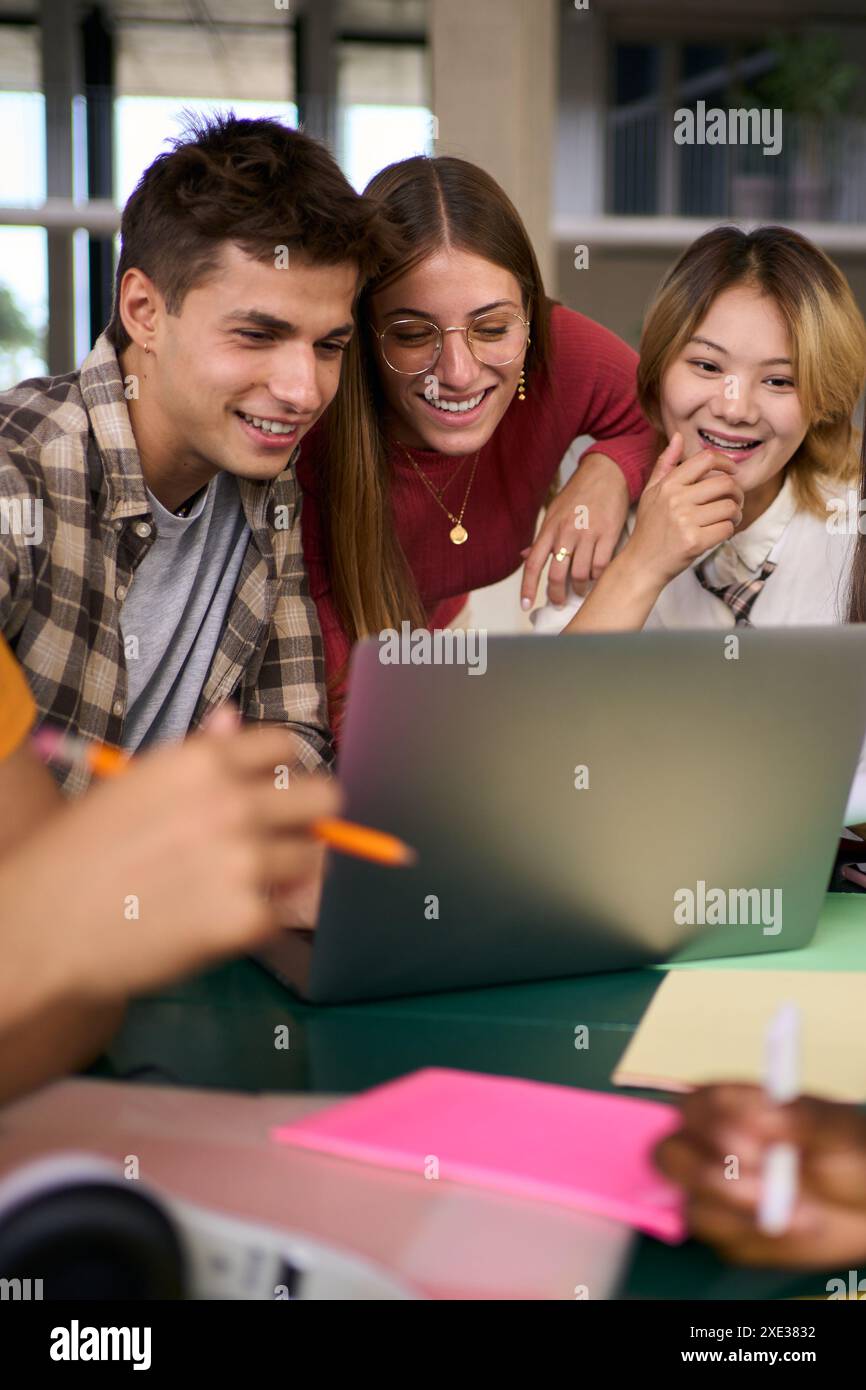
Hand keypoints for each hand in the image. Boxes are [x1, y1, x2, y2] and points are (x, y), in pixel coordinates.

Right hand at [0, 714, 341, 1011]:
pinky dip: (254, 921)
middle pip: (323, 798)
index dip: (280, 773)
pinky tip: (209, 921)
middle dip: (305, 818)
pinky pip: (280, 914)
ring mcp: (246, 861)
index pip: (287, 747)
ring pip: (309, 859)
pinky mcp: (248, 918)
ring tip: (230, 886)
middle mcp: (234, 803)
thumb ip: (197, 753)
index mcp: (205, 761)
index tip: (268, 793)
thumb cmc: (79, 852)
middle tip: (275, 841)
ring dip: (282, 873)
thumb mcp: (135, 782)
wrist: (43, 924)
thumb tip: (232, 717)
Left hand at [521, 453, 629, 609]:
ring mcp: (588, 534)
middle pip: (557, 575)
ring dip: (580, 588)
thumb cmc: (578, 494)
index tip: (526, 605)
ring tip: (580, 589)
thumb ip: (542, 538)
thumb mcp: (554, 512)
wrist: (607, 473)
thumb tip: (524, 556)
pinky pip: (600, 565)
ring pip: (580, 574)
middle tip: (559, 602)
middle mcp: (566, 532)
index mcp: (549, 528)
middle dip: (557, 595)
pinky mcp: (609, 534)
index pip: (533, 564)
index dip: (527, 587)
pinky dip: (598, 576)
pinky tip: (596, 576)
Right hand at [624, 433, 743, 588]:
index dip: (726, 462)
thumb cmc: (650, 528)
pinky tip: (720, 531)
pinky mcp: (695, 541)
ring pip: (730, 506)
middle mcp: (676, 499)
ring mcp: (685, 521)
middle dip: (737, 492)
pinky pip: (727, 528)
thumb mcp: (651, 492)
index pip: (706, 460)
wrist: (642, 564)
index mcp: (668, 484)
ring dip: (736, 513)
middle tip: (735, 500)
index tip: (732, 471)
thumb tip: (678, 437)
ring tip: (729, 518)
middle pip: (725, 483)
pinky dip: (729, 530)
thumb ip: (665, 464)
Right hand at [654, 1084, 865, 1268]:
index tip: (757, 1146)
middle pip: (670, 1156)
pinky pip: (721, 1239)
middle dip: (711, 1176)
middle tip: (764, 1185)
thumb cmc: (847, 1155)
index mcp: (729, 1107)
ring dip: (742, 1212)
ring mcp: (714, 1192)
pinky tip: (796, 1225)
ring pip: (693, 1205)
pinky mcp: (727, 1230)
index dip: (715, 1127)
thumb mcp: (834, 1130)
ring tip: (800, 1210)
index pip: (695, 1107)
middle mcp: (710, 1146)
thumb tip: (768, 1114)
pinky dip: (757, 1236)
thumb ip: (800, 1118)